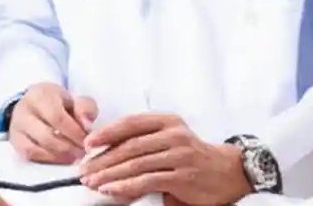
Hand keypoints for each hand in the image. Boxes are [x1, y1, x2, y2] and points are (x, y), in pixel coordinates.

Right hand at [8, 83, 97, 164]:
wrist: (36, 105)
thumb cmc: (59, 103)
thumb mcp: (74, 99)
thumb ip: (85, 108)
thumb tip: (87, 125)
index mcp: (40, 95)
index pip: (57, 117)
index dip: (74, 132)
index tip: (88, 140)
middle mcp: (23, 110)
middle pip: (46, 135)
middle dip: (68, 147)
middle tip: (83, 152)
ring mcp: (16, 127)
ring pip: (35, 148)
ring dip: (59, 156)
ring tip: (75, 156)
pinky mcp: (15, 142)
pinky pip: (30, 156)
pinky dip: (48, 159)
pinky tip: (62, 159)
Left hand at [79, 114, 250, 203]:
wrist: (229, 172)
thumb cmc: (193, 156)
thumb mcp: (171, 139)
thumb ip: (145, 141)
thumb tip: (107, 153)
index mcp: (168, 121)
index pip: (132, 123)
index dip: (107, 132)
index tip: (88, 144)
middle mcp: (174, 135)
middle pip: (130, 146)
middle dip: (103, 160)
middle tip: (84, 170)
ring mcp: (179, 155)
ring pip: (136, 164)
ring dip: (109, 175)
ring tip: (92, 182)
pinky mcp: (182, 177)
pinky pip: (147, 181)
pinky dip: (126, 186)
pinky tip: (111, 190)